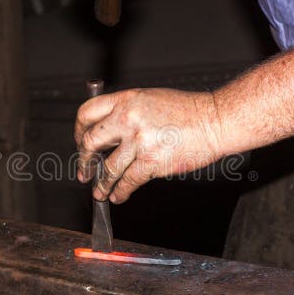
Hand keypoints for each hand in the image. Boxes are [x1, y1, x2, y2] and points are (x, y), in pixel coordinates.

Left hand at [75, 88, 224, 203]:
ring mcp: (139, 140)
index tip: (80, 143)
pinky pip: (128, 181)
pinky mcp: (152, 161)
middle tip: (84, 171)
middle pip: (91, 141)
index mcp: (126, 100)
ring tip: (99, 191)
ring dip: (101, 184)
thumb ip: (127, 111)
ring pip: (108, 168)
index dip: (79, 131)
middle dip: (84, 160)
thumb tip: (108, 133)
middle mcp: (128, 118)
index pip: (87, 113)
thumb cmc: (188, 111)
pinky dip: (120, 192)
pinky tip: (118, 195)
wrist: (214, 120)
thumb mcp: (150, 99)